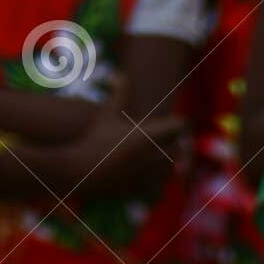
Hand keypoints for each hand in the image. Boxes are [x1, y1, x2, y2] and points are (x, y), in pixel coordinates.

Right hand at [57, 105, 185, 200]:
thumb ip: (119, 94)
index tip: (176, 120)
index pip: (178, 126)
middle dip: (176, 141)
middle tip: (172, 137)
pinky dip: (162, 175)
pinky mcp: (146, 188)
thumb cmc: (94, 139)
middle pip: (179, 146)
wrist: (84, 171)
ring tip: (163, 152)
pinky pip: (164, 181)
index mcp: (146, 135)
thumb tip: (122, 74)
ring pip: (173, 166)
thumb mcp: (107, 114)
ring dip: (170, 159)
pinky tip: (154, 167)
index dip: (179, 122)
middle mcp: (151, 155)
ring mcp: (150, 173)